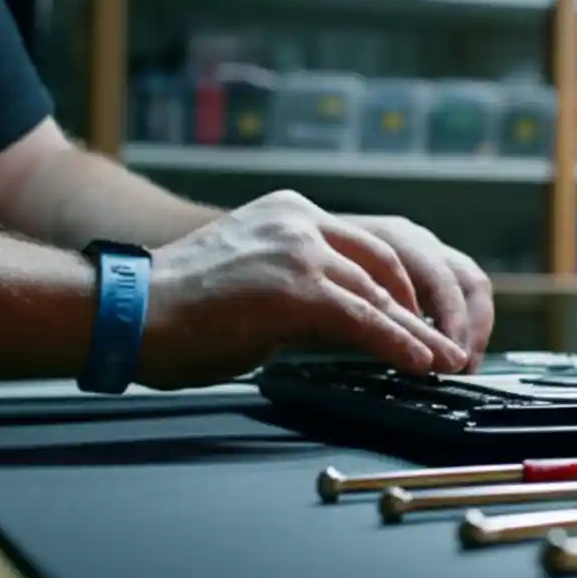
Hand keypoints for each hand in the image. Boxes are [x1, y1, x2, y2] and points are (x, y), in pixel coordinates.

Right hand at [136, 191, 468, 389]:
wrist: (126, 311)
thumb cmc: (181, 308)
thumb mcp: (258, 281)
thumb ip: (308, 288)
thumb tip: (356, 322)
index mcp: (292, 213)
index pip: (374, 243)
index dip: (408, 286)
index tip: (429, 317)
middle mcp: (300, 219)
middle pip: (390, 260)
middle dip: (426, 306)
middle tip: (449, 340)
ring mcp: (297, 249)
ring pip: (381, 292)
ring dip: (421, 333)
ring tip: (447, 361)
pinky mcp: (295, 288)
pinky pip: (363, 319)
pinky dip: (398, 344)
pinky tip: (420, 364)